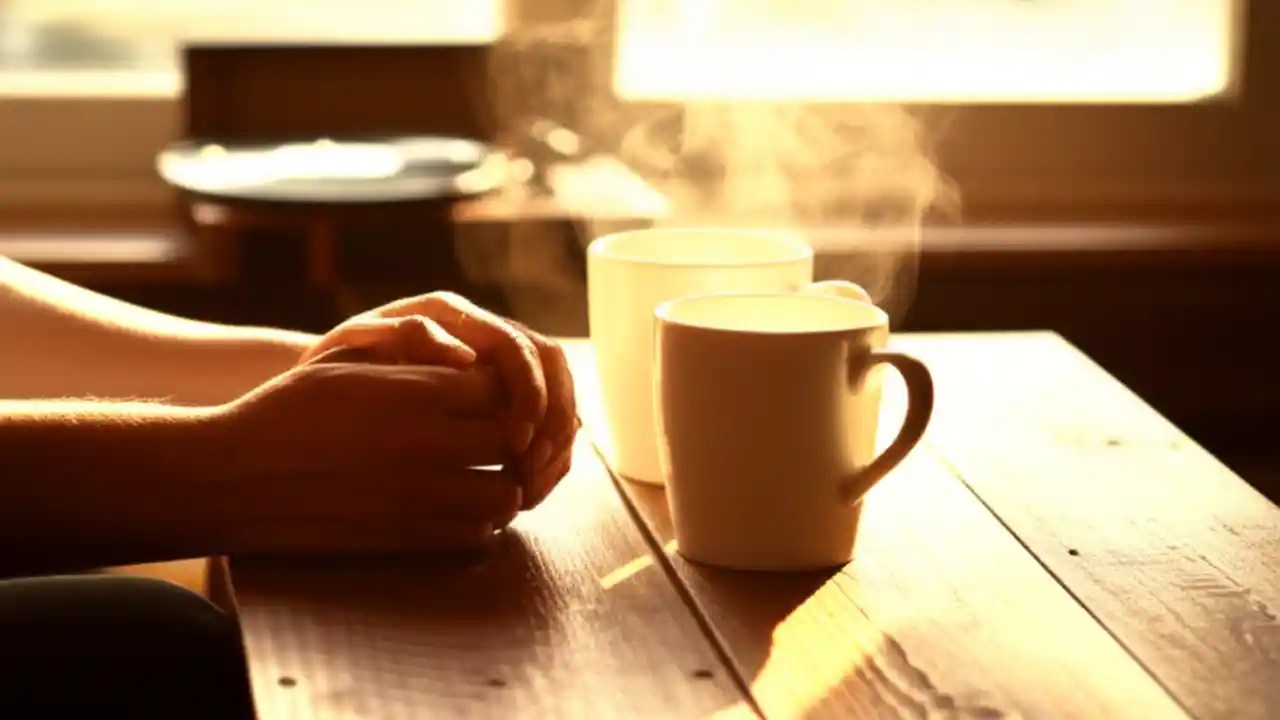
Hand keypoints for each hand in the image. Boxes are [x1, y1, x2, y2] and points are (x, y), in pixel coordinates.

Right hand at [210, 360, 521, 554]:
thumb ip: (413, 361)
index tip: (480, 396)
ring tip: (479, 477)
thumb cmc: (286, 410)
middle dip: (508, 438)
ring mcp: (417, 496)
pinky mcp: (405, 539)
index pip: (497, 388)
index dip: (496, 392)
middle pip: (509, 441)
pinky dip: (477, 523)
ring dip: (500, 484)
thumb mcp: (347, 364)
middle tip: (490, 438)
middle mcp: (422, 444)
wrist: (230, 478)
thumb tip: (469, 359)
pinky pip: (474, 535)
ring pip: (503, 495)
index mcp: (409, 393)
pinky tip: (456, 509)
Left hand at [303, 292, 577, 508]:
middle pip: (552, 366)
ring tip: (532, 484)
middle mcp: (484, 331)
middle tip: (528, 469)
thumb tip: (465, 358)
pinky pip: (547, 416)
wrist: (317, 378)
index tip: (514, 442)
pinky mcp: (502, 394)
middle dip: (553, 420)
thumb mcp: (353, 347)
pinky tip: (532, 483)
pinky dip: (549, 449)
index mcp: (453, 315)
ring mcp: (496, 362)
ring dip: (557, 438)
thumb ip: (405, 339)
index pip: (517, 346)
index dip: (528, 393)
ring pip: (559, 390)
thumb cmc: (330, 365)